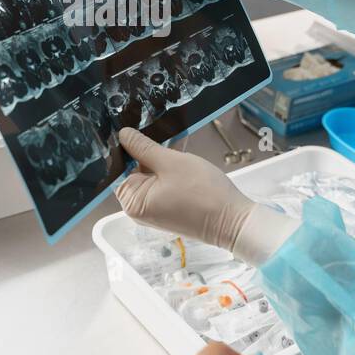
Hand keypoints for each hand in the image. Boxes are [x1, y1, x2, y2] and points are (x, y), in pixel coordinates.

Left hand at [115, 128, 255, 251]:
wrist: (233, 220)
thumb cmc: (202, 192)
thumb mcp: (170, 162)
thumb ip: (143, 147)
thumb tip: (123, 135)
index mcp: (132, 203)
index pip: (121, 168)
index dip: (131, 149)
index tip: (143, 134)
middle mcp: (140, 210)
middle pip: (137, 171)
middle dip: (151, 156)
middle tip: (169, 147)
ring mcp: (156, 211)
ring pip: (153, 176)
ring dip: (164, 163)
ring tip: (181, 158)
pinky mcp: (170, 209)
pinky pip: (164, 184)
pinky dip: (172, 173)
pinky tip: (186, 166)